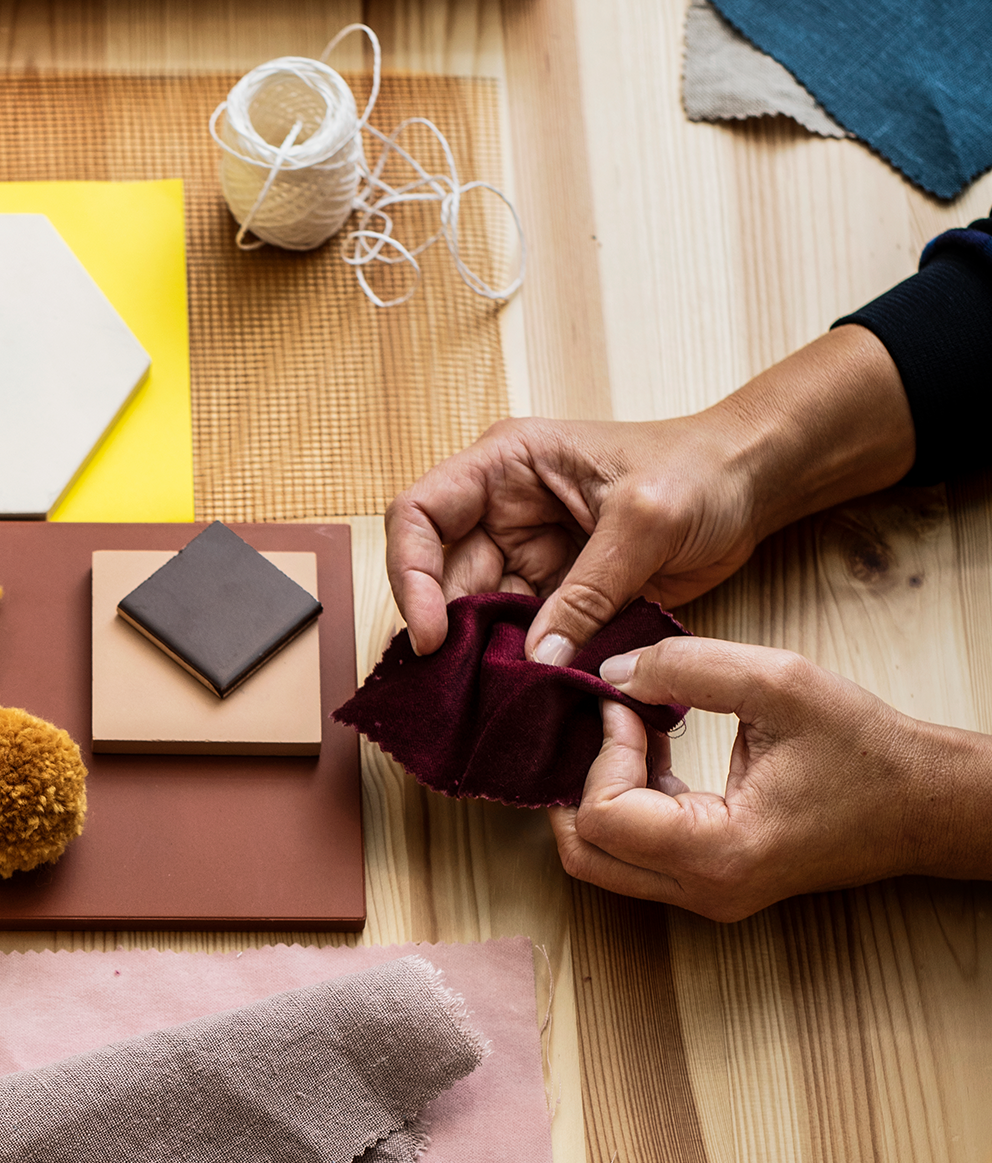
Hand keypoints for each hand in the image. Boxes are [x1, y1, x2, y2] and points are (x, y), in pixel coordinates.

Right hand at [386, 413, 764, 663]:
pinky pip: (517, 639)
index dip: (412, 575)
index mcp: (506, 466)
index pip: (419, 516)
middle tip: (466, 685)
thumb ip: (589, 591)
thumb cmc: (702, 471)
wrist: (751, 486)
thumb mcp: (645, 521)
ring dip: (483, 658)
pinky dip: (520, 669)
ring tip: (499, 696)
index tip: (433, 635)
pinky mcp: (552, 596)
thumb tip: (537, 658)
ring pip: (474, 618)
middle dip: (450, 633)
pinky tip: (529, 693)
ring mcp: (524, 556)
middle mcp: (501, 511)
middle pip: (440, 579)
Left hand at [549, 637, 991, 919]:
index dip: (600, 752)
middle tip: (599, 721)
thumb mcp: (782, 683)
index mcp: (719, 853)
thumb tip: (611, 674)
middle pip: (585, 853)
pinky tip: (651, 753)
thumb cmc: (864, 748)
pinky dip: (624, 804)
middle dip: (576, 782)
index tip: (623, 701)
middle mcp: (702, 890)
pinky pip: (633, 854)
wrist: (923, 805)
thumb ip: (690, 668)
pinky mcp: (706, 884)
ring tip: (628, 730)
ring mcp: (702, 895)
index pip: (603, 816)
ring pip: (602, 858)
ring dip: (597, 792)